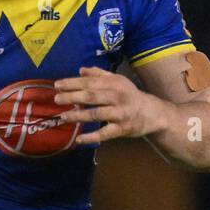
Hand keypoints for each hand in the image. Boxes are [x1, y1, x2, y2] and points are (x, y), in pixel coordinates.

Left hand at [53, 66, 169, 146]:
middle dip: (73, 97)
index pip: (90, 82)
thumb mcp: (118, 81)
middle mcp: (117, 97)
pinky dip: (91, 137)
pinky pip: (104, 134)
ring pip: (96, 114)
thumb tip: (80, 70)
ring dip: (79, 115)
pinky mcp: (122, 129)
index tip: (57, 85)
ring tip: (64, 116)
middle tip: (56, 99)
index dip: (73, 83)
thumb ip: (99, 74)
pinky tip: (78, 139)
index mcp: (114, 84)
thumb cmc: (130, 96)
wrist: (152, 113)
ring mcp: (120, 114)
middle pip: (92, 96)